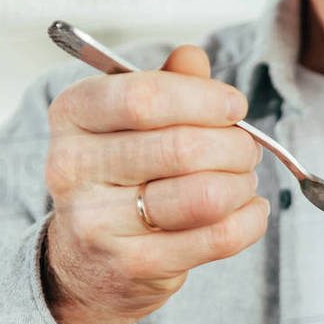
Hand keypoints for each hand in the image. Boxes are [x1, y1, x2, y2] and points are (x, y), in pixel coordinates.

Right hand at [42, 45, 269, 323]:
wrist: (86, 262)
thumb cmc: (119, 175)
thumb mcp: (130, 121)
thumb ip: (165, 85)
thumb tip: (193, 58)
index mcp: (73, 115)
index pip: (144, 96)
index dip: (204, 99)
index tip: (235, 107)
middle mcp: (74, 168)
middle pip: (183, 148)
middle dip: (235, 147)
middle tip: (247, 150)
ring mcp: (98, 223)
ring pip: (205, 195)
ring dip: (242, 184)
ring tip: (243, 180)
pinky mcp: (133, 266)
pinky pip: (217, 238)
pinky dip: (250, 220)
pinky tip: (250, 210)